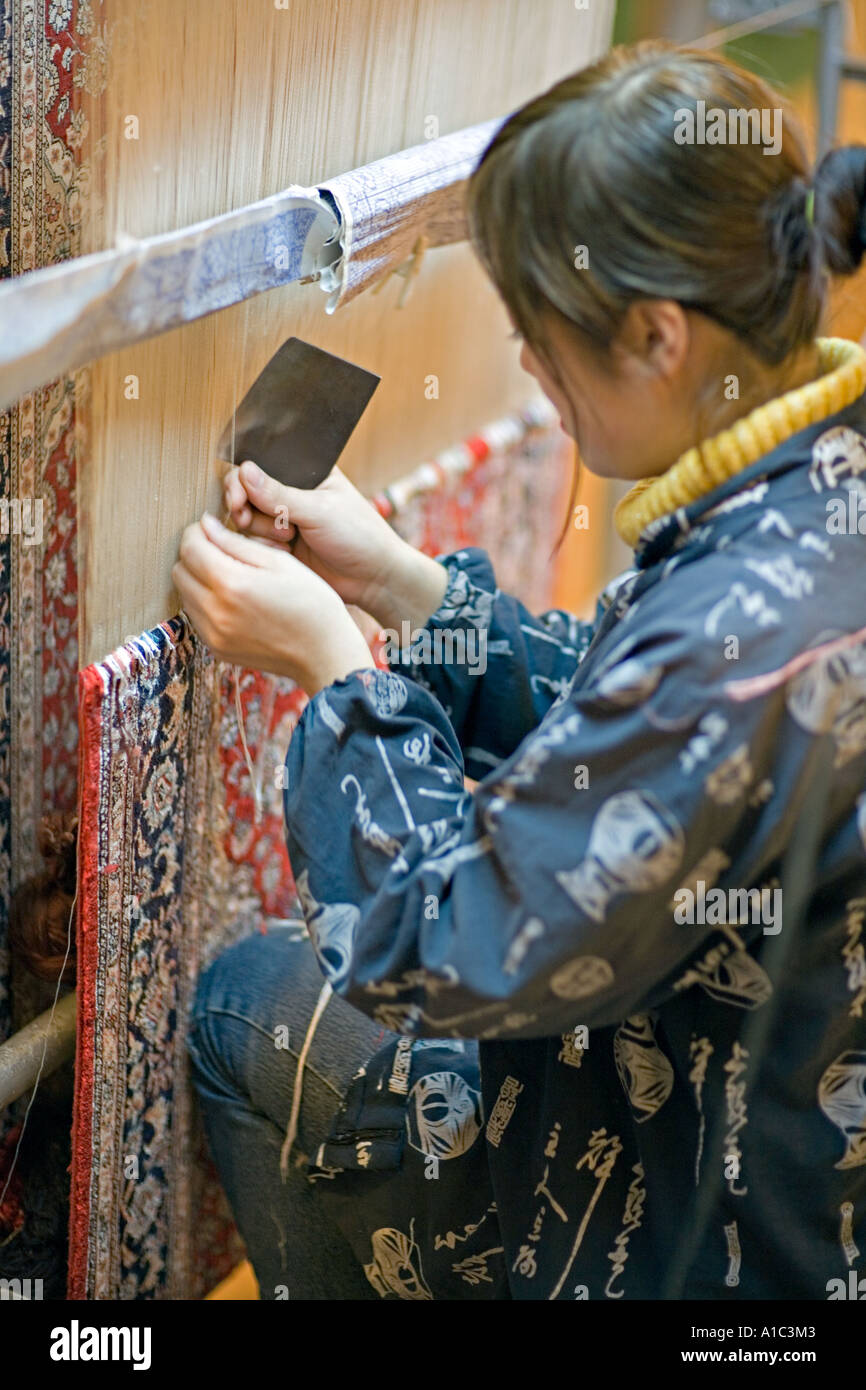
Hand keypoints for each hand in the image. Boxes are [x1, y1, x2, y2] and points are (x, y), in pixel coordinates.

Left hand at [172, 512, 374, 695]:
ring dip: (198, 579)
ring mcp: (213, 634)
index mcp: (231, 583)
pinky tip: (231, 600)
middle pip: (180, 570)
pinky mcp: (216, 648)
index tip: (211, 529)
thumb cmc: (310, 603)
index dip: (197, 531)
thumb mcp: (279, 561)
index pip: (190, 547)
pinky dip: (205, 603)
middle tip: (220, 551)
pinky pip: (195, 617)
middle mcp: (215, 611)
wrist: (323, 653)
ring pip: (184, 594)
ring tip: (228, 576)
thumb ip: (236, 542)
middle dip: (194, 554)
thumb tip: (206, 526)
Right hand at [223, 460, 447, 630]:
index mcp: (306, 471)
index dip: (242, 479)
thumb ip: (280, 495)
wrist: (372, 579)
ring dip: (259, 530)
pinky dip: (263, 547)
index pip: (261, 464)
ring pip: (246, 518)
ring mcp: (284, 519)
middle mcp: (291, 492)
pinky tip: (286, 552)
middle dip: (243, 507)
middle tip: (245, 519)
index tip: (238, 498)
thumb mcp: (319, 511)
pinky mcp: (280, 545)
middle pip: (245, 491)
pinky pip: (254, 542)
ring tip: (287, 539)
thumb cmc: (358, 535)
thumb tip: (244, 471)